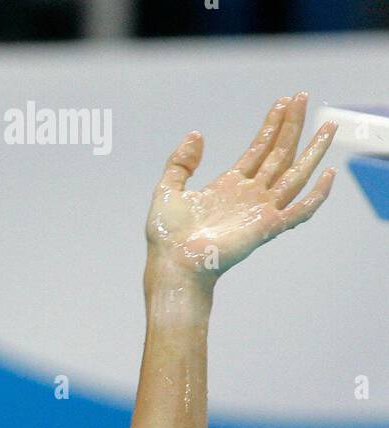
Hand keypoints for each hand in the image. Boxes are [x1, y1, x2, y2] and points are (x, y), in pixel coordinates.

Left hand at [146, 92, 335, 286]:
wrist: (172, 264)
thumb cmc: (167, 237)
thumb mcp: (167, 190)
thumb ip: (180, 163)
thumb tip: (196, 136)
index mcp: (229, 186)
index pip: (259, 149)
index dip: (272, 125)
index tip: (285, 101)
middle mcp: (249, 196)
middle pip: (279, 154)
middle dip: (292, 125)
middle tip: (303, 96)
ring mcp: (260, 211)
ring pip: (295, 175)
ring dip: (312, 151)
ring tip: (329, 126)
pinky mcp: (267, 227)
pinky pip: (300, 210)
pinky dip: (316, 195)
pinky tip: (328, 174)